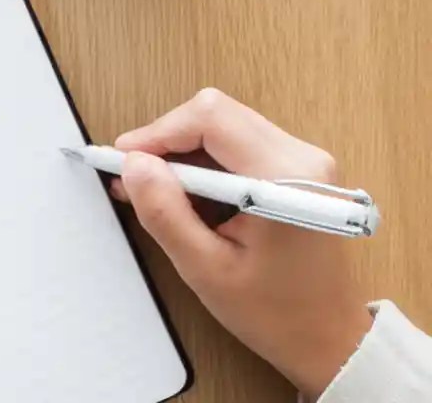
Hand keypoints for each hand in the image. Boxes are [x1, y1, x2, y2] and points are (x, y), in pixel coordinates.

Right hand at [111, 89, 371, 399]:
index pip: (210, 119)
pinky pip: (239, 143)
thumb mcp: (205, 268)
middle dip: (166, 139)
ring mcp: (305, 160)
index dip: (157, 132)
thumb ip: (165, 212)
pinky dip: (204, 160)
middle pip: (217, 114)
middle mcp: (303, 157)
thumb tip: (133, 165)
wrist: (329, 337)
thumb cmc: (276, 312)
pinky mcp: (299, 169)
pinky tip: (184, 192)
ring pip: (225, 125)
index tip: (123, 159)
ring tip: (153, 188)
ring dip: (183, 150)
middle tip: (133, 173)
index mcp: (285, 177)